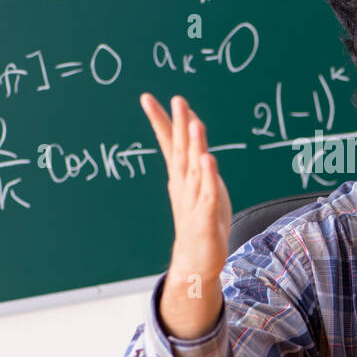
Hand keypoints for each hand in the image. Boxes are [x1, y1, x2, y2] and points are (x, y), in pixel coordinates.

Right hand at [140, 93, 231, 337]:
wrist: (197, 259)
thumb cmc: (200, 218)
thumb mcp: (198, 184)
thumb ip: (194, 159)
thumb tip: (192, 131)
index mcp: (180, 176)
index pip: (169, 143)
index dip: (160, 120)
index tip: (147, 98)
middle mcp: (184, 184)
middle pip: (182, 150)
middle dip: (179, 124)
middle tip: (176, 100)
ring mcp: (195, 199)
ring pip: (195, 168)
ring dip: (195, 145)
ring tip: (194, 123)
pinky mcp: (207, 216)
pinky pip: (208, 193)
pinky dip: (208, 176)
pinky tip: (208, 160)